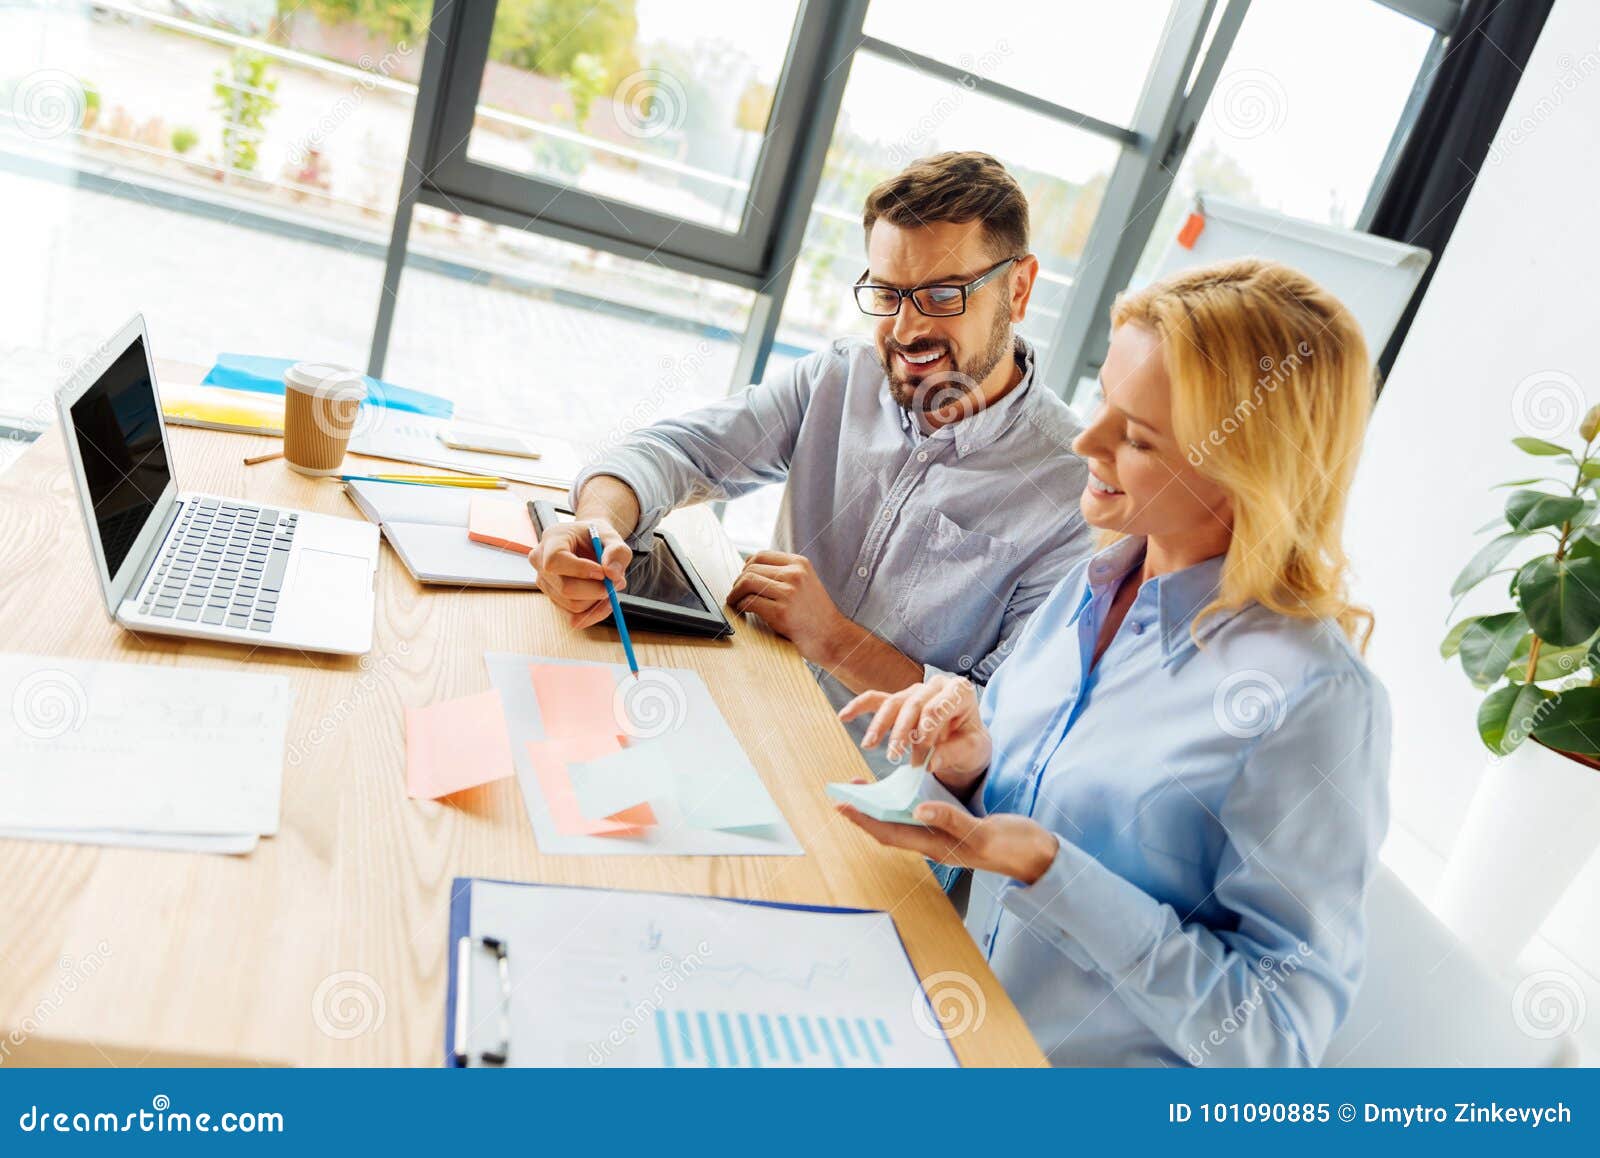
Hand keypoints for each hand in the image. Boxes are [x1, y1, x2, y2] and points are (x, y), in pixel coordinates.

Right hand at [531, 518, 631, 628]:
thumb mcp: (611, 536)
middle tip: (616, 582)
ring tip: (611, 586)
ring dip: (598, 600)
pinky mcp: (554, 600)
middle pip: (565, 588)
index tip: (603, 572)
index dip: (581, 570)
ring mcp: (545, 583)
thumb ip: (617, 552)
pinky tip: (604, 601)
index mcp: (552, 540)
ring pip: (572, 605)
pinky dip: (594, 613)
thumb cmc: (597, 537)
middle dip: (597, 590)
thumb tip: (612, 574)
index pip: (555, 560)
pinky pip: (574, 619)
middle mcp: (541, 562)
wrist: (588, 542)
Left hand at [726, 550, 848, 662]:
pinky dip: (741, 605)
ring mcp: (789, 593)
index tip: (742, 578)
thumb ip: (784, 573)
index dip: (746, 566)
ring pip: (747, 582)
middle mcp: (795, 574)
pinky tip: (743, 610)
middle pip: (751, 568)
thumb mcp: (806, 582)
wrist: (833, 637)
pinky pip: (750, 602)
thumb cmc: (816, 614)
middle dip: (738, 582)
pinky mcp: (781, 613)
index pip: (761, 555)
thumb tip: (750, 568)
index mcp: (800, 564)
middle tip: (736, 593)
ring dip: (735, 593)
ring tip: (735, 601)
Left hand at [836, 796, 1058, 885]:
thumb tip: (918, 810)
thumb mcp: (983, 833)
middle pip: (890, 827)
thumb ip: (951, 821)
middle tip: (846, 790)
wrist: (1038, 855)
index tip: (842, 805)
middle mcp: (935, 843)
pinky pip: (921, 814)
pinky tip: (903, 788)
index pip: (890, 833)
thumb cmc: (1014, 847)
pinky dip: (905, 801)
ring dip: (882, 806)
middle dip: (865, 811)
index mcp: (937, 847)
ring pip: (903, 821)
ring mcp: (943, 836)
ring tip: (865, 787)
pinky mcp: (954, 826)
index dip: (864, 820)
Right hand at [838, 674, 990, 793]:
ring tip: (870, 746)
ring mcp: (916, 691)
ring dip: (880, 726)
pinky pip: (876, 699)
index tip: (923, 758)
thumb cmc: (971, 744)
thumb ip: (954, 753)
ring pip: (893, 704)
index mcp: (959, 691)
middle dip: (901, 732)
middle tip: (894, 757)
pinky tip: (844, 716)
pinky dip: (859, 706)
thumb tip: (931, 761)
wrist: (965, 743)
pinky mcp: (900, 701)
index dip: (927, 732)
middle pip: (912, 705)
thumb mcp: (973, 750)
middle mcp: (936, 685)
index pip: (937, 707)